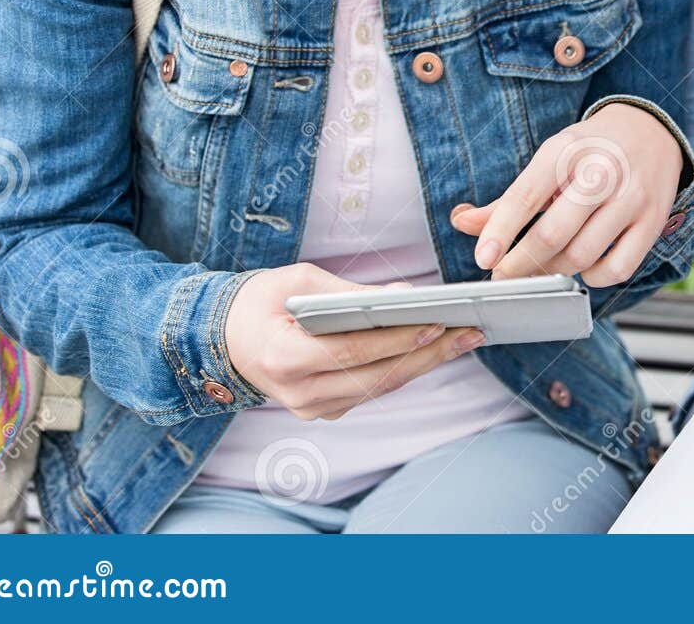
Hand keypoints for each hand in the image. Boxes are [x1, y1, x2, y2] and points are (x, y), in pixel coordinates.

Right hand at [225, 263, 483, 420]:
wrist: (223, 339)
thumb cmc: (260, 302)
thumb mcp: (297, 282)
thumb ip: (348, 293)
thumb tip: (403, 295)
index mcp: (284, 359)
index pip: (353, 351)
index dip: (398, 339)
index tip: (437, 322)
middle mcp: (299, 394)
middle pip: (376, 376)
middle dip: (428, 353)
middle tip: (470, 332)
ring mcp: (312, 408)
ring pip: (380, 388)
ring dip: (425, 364)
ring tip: (464, 339)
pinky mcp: (325, 410)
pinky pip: (372, 389)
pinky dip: (405, 369)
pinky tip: (435, 350)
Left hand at [450, 103, 682, 286]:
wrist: (652, 131)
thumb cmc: (590, 150)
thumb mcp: (549, 160)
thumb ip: (509, 198)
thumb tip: (461, 223)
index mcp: (566, 151)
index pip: (525, 197)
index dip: (500, 233)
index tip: (483, 259)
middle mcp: (602, 172)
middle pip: (553, 234)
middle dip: (521, 263)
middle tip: (505, 275)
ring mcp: (631, 197)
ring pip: (583, 255)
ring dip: (555, 271)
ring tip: (544, 267)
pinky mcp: (653, 221)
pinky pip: (618, 268)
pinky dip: (594, 277)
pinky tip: (584, 267)